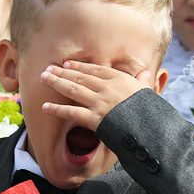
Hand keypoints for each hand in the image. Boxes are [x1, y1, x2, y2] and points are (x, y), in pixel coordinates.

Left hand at [39, 60, 154, 130]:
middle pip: (80, 77)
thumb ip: (144, 81)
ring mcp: (100, 103)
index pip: (95, 70)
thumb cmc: (150, 111)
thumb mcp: (148, 93)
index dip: (79, 67)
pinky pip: (72, 113)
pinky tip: (45, 107)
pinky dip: (57, 109)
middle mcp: (108, 88)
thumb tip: (146, 72)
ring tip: (42, 78)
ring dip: (56, 83)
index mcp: (120, 80)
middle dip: (62, 72)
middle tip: (48, 68)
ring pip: (73, 90)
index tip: (68, 64)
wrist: (150, 128)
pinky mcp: (95, 118)